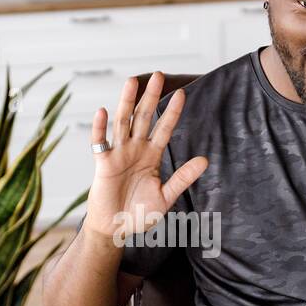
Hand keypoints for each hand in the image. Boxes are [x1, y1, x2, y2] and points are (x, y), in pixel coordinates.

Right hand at [84, 72, 208, 239]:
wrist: (116, 230)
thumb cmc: (140, 215)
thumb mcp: (165, 197)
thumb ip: (182, 178)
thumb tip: (205, 160)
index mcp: (152, 156)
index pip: (164, 129)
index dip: (172, 112)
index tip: (182, 94)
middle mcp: (135, 150)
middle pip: (144, 117)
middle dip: (151, 97)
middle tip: (158, 75)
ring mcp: (118, 154)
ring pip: (122, 122)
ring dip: (126, 102)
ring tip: (132, 82)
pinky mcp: (102, 164)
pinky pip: (100, 142)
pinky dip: (100, 127)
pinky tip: (102, 111)